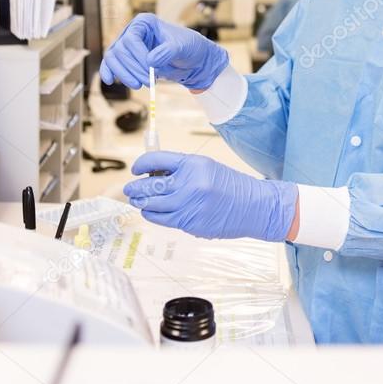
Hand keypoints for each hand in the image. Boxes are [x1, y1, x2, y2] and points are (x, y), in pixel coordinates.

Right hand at [100, 14, 227, 90]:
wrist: (193, 59)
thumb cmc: (189, 47)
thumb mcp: (182, 47)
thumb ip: (167, 52)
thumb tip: (150, 61)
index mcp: (145, 22)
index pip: (131, 39)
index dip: (139, 57)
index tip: (152, 71)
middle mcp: (133, 31)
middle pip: (120, 50)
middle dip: (133, 69)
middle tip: (149, 83)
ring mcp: (128, 45)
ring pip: (113, 58)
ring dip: (124, 74)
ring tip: (139, 85)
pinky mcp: (127, 59)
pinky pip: (112, 64)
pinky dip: (109, 72)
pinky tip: (109, 80)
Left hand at [124, 151, 298, 241]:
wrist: (253, 206)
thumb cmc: (230, 185)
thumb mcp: (206, 168)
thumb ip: (181, 170)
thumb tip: (152, 175)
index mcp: (193, 165)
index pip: (156, 160)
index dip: (141, 164)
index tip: (136, 169)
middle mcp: (189, 184)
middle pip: (150, 185)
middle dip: (135, 187)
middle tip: (129, 188)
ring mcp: (188, 205)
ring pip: (152, 204)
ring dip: (140, 202)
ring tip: (137, 200)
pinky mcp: (189, 223)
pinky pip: (162, 219)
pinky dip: (152, 214)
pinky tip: (150, 211)